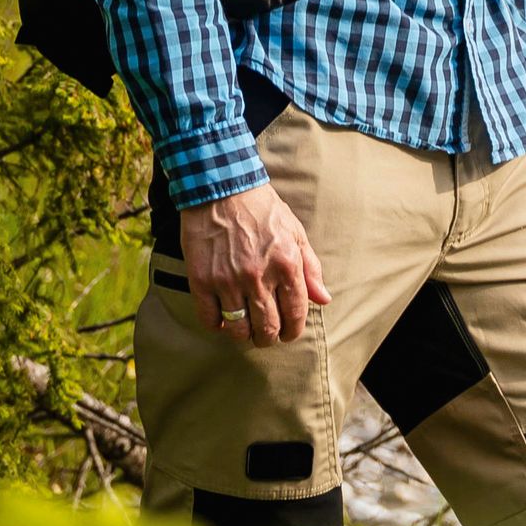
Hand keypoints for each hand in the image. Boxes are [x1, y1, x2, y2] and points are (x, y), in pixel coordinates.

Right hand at [184, 182, 329, 345]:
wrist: (221, 188)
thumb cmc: (263, 210)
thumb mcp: (295, 233)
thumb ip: (310, 269)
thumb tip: (323, 300)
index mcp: (286, 264)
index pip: (295, 314)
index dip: (293, 330)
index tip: (288, 333)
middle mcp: (258, 276)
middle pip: (267, 327)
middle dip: (269, 338)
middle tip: (266, 335)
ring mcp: (228, 280)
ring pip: (239, 328)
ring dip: (244, 335)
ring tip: (245, 329)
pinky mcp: (202, 280)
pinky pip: (210, 318)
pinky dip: (217, 325)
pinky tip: (223, 320)